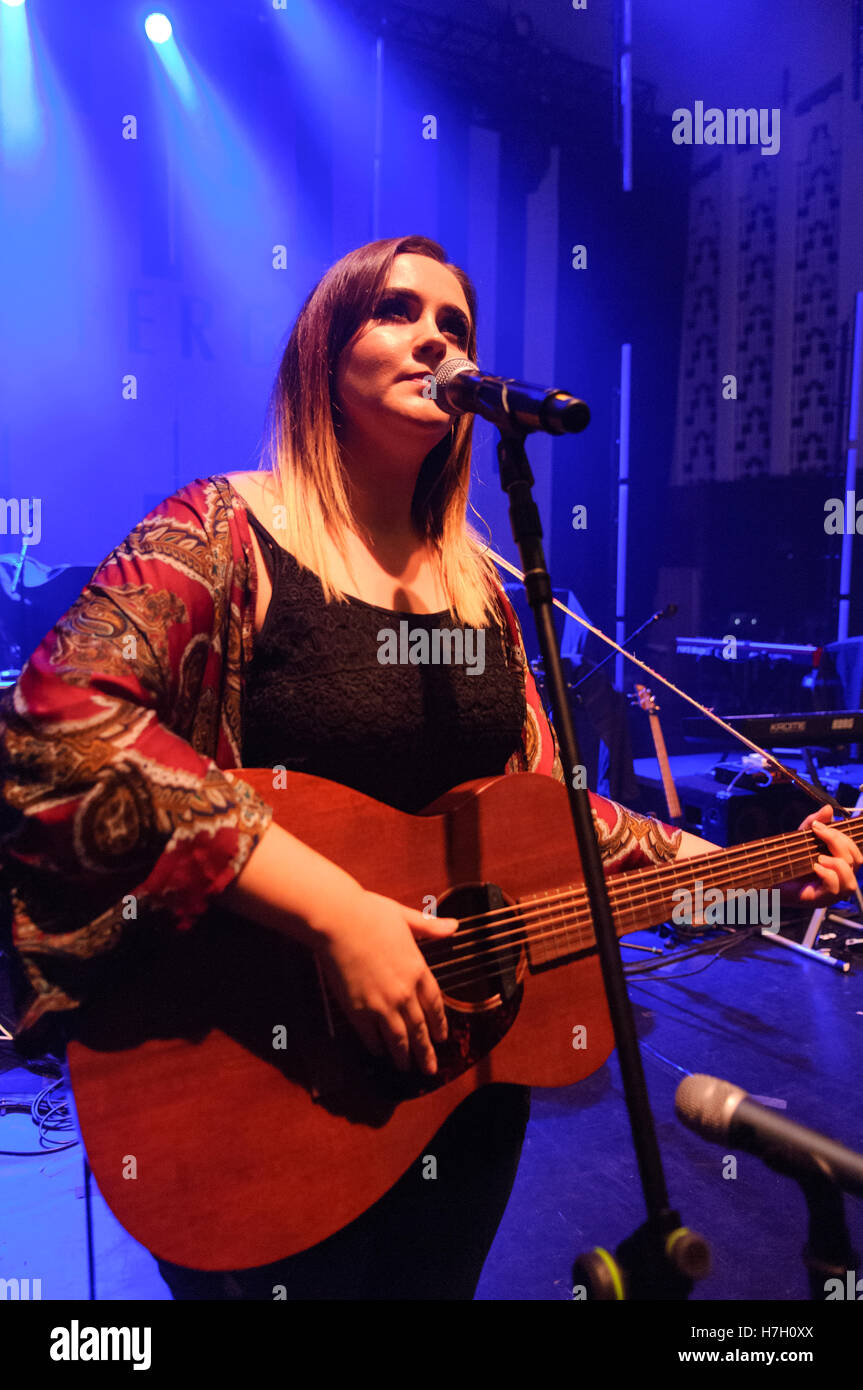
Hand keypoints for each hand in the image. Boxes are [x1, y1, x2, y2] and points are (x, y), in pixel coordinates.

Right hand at [312, 889, 458, 1075]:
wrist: (339, 920)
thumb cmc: (370, 913)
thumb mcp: (406, 918)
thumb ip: (430, 927)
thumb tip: (454, 926)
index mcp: (418, 969)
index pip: (435, 1005)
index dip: (439, 1024)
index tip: (442, 1037)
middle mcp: (403, 992)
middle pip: (419, 1029)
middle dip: (425, 1051)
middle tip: (430, 1068)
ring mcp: (380, 1004)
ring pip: (397, 1038)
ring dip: (403, 1056)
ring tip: (406, 1068)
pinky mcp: (357, 1010)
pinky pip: (370, 1036)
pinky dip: (376, 1047)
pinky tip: (378, 1052)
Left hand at [778, 805, 862, 906]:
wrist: (765, 879)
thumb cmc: (786, 861)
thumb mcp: (801, 838)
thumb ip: (814, 823)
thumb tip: (828, 809)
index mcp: (839, 864)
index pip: (855, 851)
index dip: (843, 836)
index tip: (820, 826)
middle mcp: (839, 879)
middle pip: (856, 861)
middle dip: (839, 843)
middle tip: (819, 834)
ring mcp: (831, 892)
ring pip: (850, 880)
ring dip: (838, 864)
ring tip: (819, 857)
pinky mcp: (818, 899)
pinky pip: (835, 889)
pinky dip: (828, 875)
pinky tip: (816, 867)